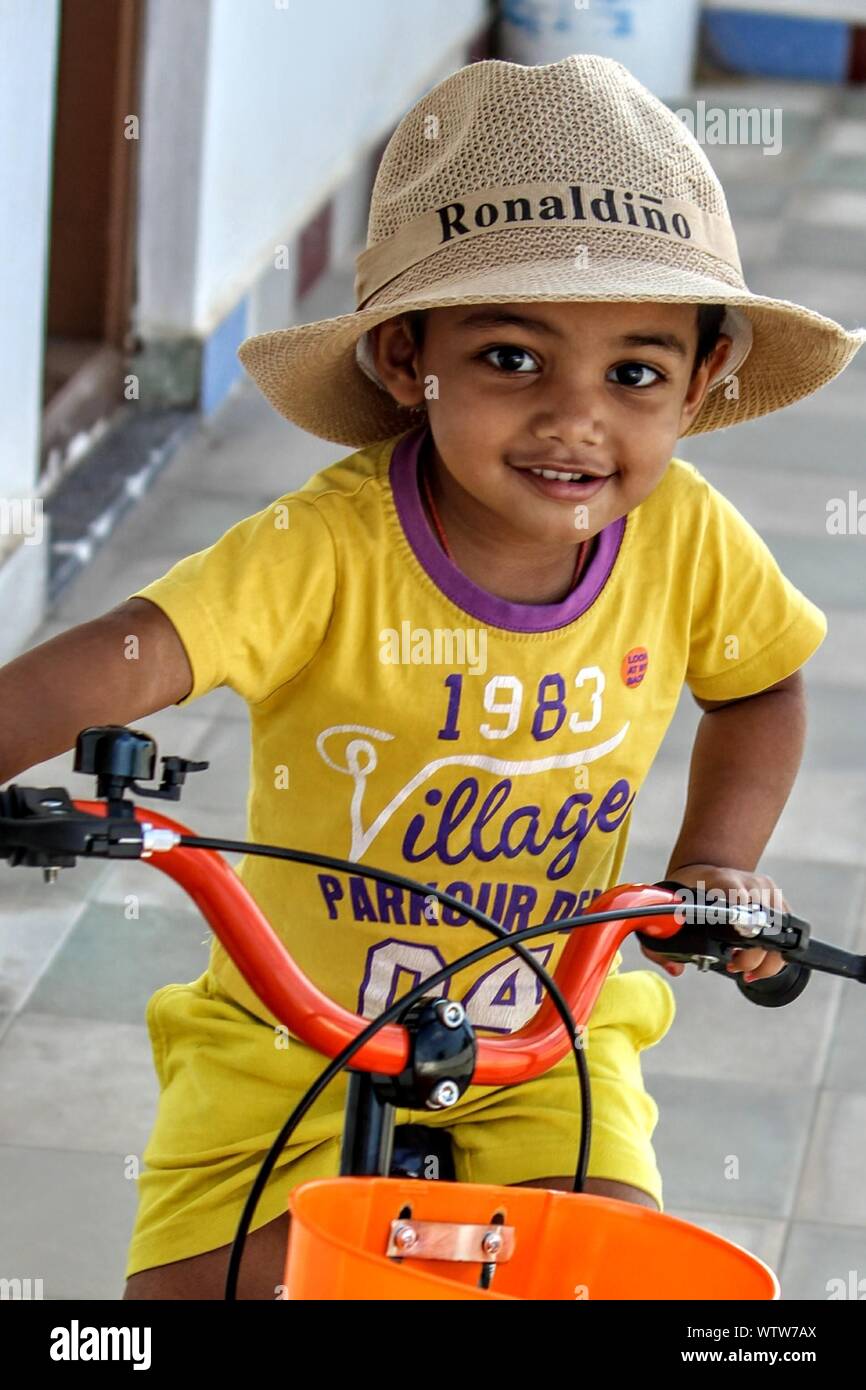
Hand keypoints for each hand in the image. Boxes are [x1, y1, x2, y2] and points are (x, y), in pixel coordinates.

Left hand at [640, 863, 789, 980]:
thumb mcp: (668, 908)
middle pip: (764, 924)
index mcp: (721, 879)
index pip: (737, 895)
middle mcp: (750, 882)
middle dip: (750, 954)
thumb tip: (677, 968)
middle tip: (733, 965)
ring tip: (743, 967)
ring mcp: (767, 890)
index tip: (736, 942)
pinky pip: (786, 934)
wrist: (705, 871)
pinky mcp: (779, 899)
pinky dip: (773, 954)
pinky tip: (756, 963)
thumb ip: (661, 943)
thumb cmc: (685, 891)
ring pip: (780, 933)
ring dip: (764, 958)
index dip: (741, 918)